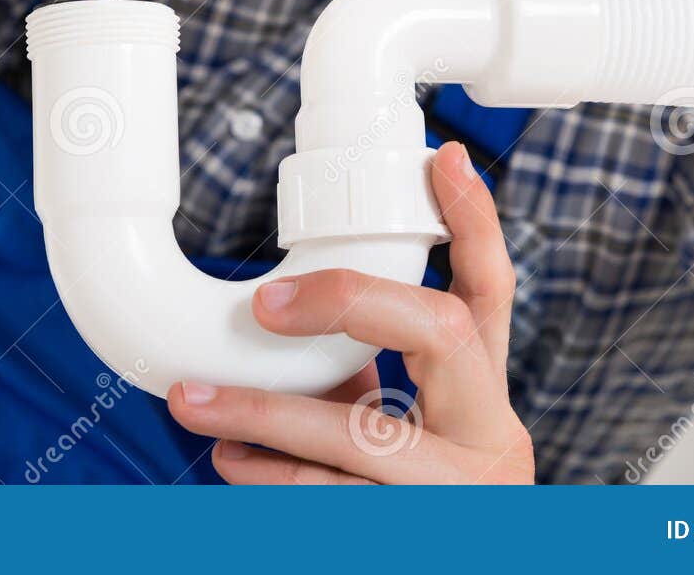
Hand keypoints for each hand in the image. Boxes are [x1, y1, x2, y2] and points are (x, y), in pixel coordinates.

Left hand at [168, 142, 533, 483]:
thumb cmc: (421, 510)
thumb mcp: (417, 440)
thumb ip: (374, 387)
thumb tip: (290, 339)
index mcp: (489, 404)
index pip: (493, 293)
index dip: (474, 221)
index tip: (440, 158)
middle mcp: (489, 442)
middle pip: (440, 331)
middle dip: (348, 301)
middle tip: (268, 302)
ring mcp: (458, 499)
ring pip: (363, 439)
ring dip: (266, 419)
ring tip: (200, 409)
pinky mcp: (415, 541)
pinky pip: (333, 505)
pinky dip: (272, 487)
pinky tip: (230, 468)